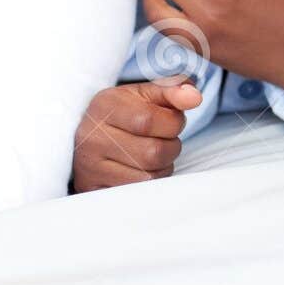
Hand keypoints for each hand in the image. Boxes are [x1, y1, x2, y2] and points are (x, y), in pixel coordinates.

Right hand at [71, 79, 201, 192]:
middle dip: (171, 146)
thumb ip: (172, 90)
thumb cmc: (123, 113)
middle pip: (153, 152)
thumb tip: (194, 97)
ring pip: (149, 176)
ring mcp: (90, 167)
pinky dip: (151, 182)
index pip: (149, 120)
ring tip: (153, 153)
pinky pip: (138, 193)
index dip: (173, 122)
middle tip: (164, 139)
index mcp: (104, 106)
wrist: (90, 136)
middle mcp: (92, 137)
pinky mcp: (94, 190)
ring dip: (163, 166)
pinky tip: (144, 168)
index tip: (172, 119)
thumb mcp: (145, 94)